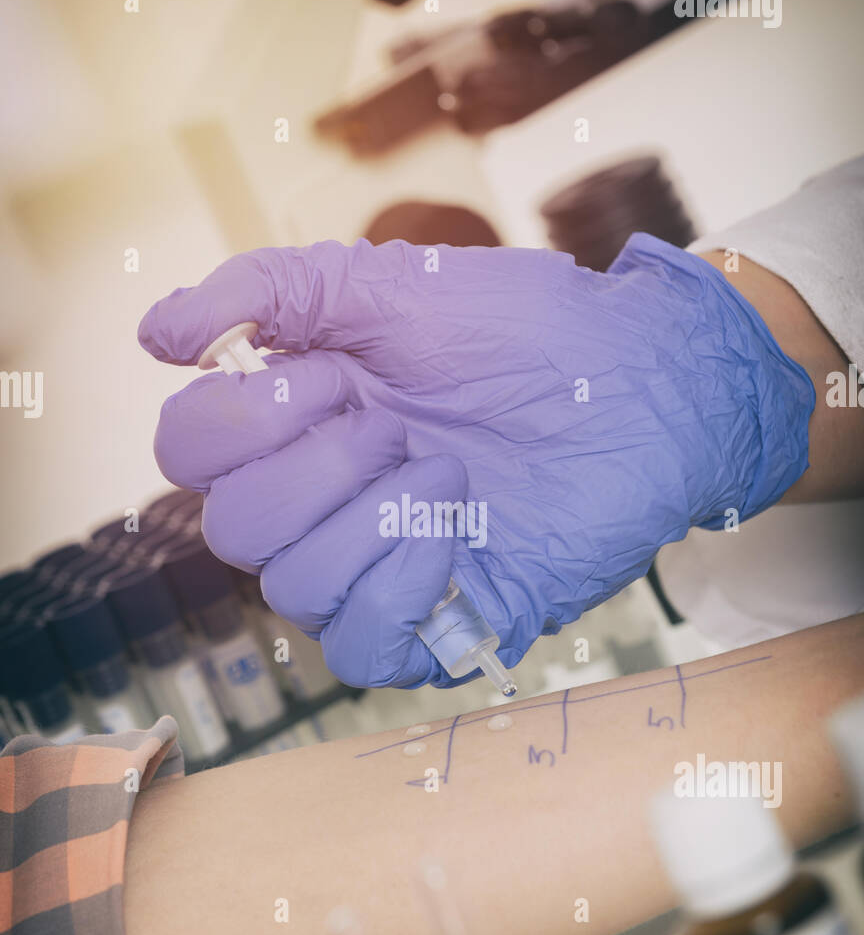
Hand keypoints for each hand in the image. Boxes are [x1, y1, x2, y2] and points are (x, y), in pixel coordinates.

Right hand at [139, 235, 813, 687]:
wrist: (641, 385)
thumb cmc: (527, 330)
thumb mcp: (390, 285)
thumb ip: (268, 293)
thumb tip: (151, 335)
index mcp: (298, 421)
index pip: (185, 450)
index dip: (242, 419)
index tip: (337, 374)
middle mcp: (322, 500)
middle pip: (229, 529)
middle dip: (317, 467)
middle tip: (400, 425)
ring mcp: (377, 567)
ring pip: (290, 591)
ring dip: (372, 518)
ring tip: (449, 471)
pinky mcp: (438, 623)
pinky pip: (361, 649)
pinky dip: (398, 589)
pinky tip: (453, 538)